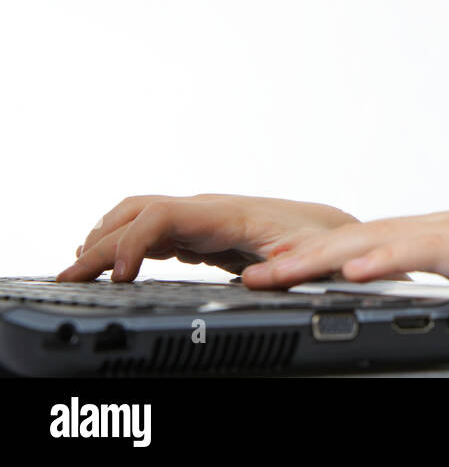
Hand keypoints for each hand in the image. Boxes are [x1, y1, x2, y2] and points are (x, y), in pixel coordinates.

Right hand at [56, 193, 376, 282]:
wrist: (336, 232)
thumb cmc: (325, 242)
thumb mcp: (310, 256)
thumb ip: (285, 266)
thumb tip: (251, 279)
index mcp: (228, 215)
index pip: (162, 215)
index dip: (131, 242)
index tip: (116, 278)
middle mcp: (208, 212)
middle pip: (137, 215)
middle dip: (99, 244)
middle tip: (69, 278)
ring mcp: (202, 221)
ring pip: (139, 220)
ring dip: (105, 241)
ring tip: (77, 271)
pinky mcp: (203, 235)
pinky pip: (153, 234)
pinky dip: (124, 246)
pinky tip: (111, 265)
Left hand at [238, 207, 448, 292]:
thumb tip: (427, 293)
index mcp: (440, 235)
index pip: (366, 242)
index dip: (317, 253)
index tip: (276, 266)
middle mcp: (440, 227)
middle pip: (356, 236)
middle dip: (300, 254)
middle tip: (251, 268)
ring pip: (375, 239)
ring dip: (320, 255)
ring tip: (275, 269)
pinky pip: (423, 250)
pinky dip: (383, 257)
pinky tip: (352, 267)